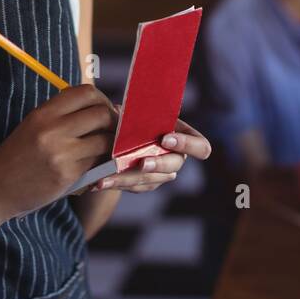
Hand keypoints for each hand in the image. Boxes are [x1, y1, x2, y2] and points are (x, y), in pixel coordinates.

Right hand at [0, 84, 115, 223]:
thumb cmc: (18, 156)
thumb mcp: (34, 126)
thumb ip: (63, 114)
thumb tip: (105, 106)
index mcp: (43, 113)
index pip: (86, 93)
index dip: (102, 99)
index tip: (105, 109)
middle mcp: (52, 130)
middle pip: (102, 114)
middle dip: (114, 121)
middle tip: (113, 129)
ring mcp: (61, 153)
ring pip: (105, 140)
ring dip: (112, 143)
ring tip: (108, 147)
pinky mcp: (68, 175)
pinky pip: (97, 162)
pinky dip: (102, 161)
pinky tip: (98, 162)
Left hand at [91, 117, 212, 193]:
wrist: (116, 136)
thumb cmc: (131, 117)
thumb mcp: (136, 111)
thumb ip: (137, 113)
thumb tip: (121, 113)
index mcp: (181, 136)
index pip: (201, 147)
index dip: (188, 145)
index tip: (165, 138)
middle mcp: (175, 158)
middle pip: (174, 166)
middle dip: (158, 164)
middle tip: (142, 162)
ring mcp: (160, 174)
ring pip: (149, 180)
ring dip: (127, 178)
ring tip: (106, 177)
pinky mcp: (143, 185)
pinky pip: (132, 187)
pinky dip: (114, 183)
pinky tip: (98, 182)